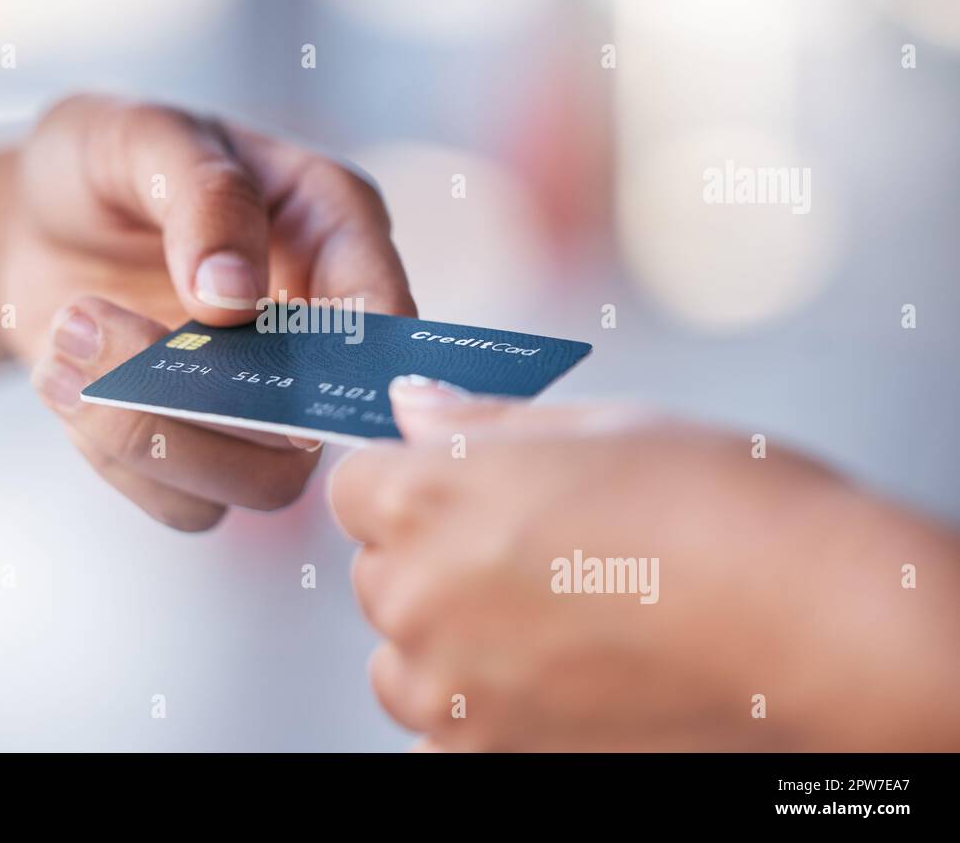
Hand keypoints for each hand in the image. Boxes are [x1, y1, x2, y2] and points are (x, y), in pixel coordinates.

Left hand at [0, 97, 414, 530]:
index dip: (341, 350)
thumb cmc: (108, 162)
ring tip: (62, 341)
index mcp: (333, 234)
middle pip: (315, 427)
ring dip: (145, 432)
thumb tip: (233, 293)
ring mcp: (265, 402)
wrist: (40, 223)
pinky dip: (111, 453)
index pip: (382, 310)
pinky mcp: (205, 450)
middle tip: (82, 318)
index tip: (236, 332)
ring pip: (261, 484)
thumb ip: (203, 196)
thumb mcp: (141, 136)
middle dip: (194, 397)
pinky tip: (61, 374)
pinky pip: (186, 503)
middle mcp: (316, 332)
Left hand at [329, 378, 959, 749]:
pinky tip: (550, 678)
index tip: (455, 488)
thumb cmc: (716, 506)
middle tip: (529, 550)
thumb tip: (410, 408)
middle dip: (430, 556)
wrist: (808, 621)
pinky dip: (475, 708)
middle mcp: (418, 595)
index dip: (405, 481)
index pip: (355, 486)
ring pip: (400, 661)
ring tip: (547, 618)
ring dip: (445, 640)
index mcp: (427, 497)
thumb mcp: (594, 428)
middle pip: (377, 572)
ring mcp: (450, 689)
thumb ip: (479, 425)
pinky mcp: (491, 755)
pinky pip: (440, 730)